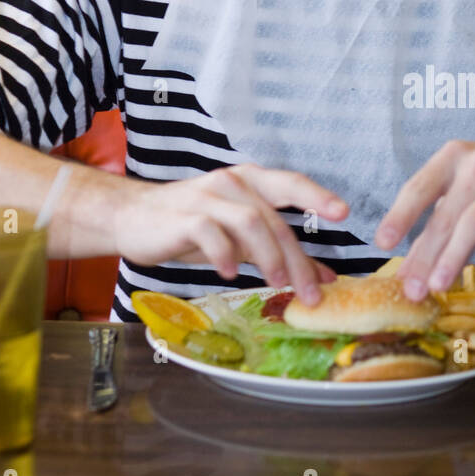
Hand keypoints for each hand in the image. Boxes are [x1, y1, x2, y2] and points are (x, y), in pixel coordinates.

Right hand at [113, 164, 348, 303]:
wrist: (131, 217)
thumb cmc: (189, 225)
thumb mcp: (237, 237)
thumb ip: (277, 251)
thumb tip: (323, 278)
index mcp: (248, 182)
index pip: (289, 182)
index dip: (317, 195)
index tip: (343, 213)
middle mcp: (230, 183)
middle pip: (274, 218)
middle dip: (297, 257)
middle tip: (310, 293)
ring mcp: (206, 197)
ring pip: (250, 221)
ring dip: (268, 255)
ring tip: (277, 283)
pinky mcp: (183, 216)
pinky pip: (211, 232)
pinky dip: (225, 254)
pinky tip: (230, 274)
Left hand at [374, 136, 474, 300]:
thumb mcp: (465, 189)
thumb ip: (437, 223)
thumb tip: (406, 269)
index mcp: (452, 157)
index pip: (418, 188)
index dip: (399, 216)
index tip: (382, 243)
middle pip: (444, 214)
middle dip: (425, 254)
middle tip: (411, 288)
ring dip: (455, 256)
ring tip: (439, 285)